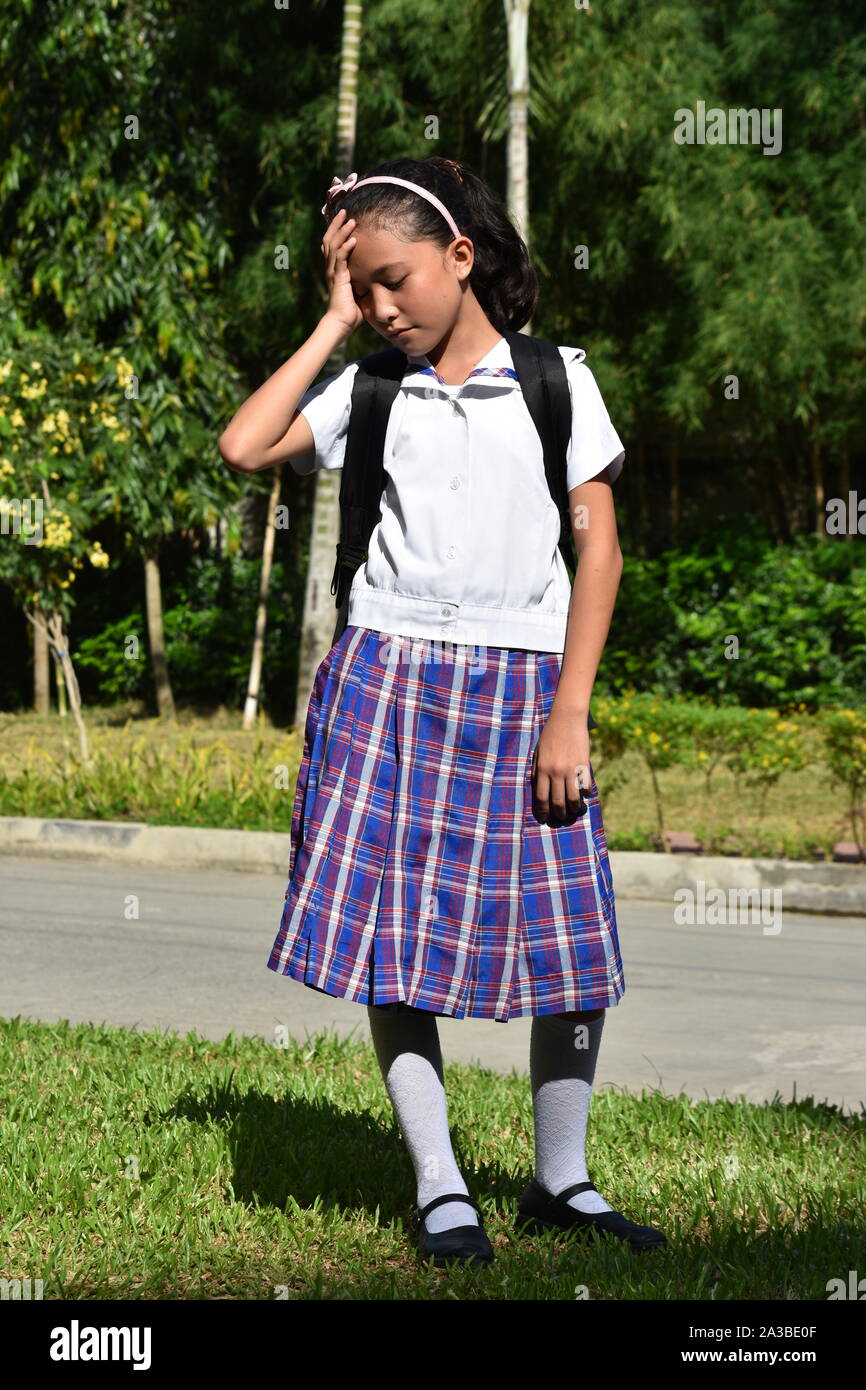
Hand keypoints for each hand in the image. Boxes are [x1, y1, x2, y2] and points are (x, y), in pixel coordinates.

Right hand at [322, 209, 363, 335]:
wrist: (342, 324)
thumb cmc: (352, 312)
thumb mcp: (360, 292)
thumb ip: (365, 282)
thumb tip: (378, 278)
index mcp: (335, 270)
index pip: (332, 245)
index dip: (336, 231)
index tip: (344, 219)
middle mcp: (331, 269)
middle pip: (329, 240)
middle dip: (337, 224)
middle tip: (344, 211)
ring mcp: (333, 272)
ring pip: (334, 245)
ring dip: (342, 231)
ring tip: (350, 219)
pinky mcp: (338, 278)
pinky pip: (340, 259)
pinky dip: (346, 248)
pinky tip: (353, 239)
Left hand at [530, 707, 591, 823]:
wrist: (567, 718)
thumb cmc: (550, 734)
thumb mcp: (538, 752)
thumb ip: (537, 770)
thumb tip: (538, 788)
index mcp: (542, 769)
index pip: (542, 797)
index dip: (543, 811)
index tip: (544, 818)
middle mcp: (555, 772)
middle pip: (557, 801)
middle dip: (559, 813)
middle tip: (561, 817)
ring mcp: (570, 769)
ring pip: (573, 798)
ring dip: (574, 808)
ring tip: (574, 811)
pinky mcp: (583, 765)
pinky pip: (585, 786)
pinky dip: (586, 793)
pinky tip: (585, 795)